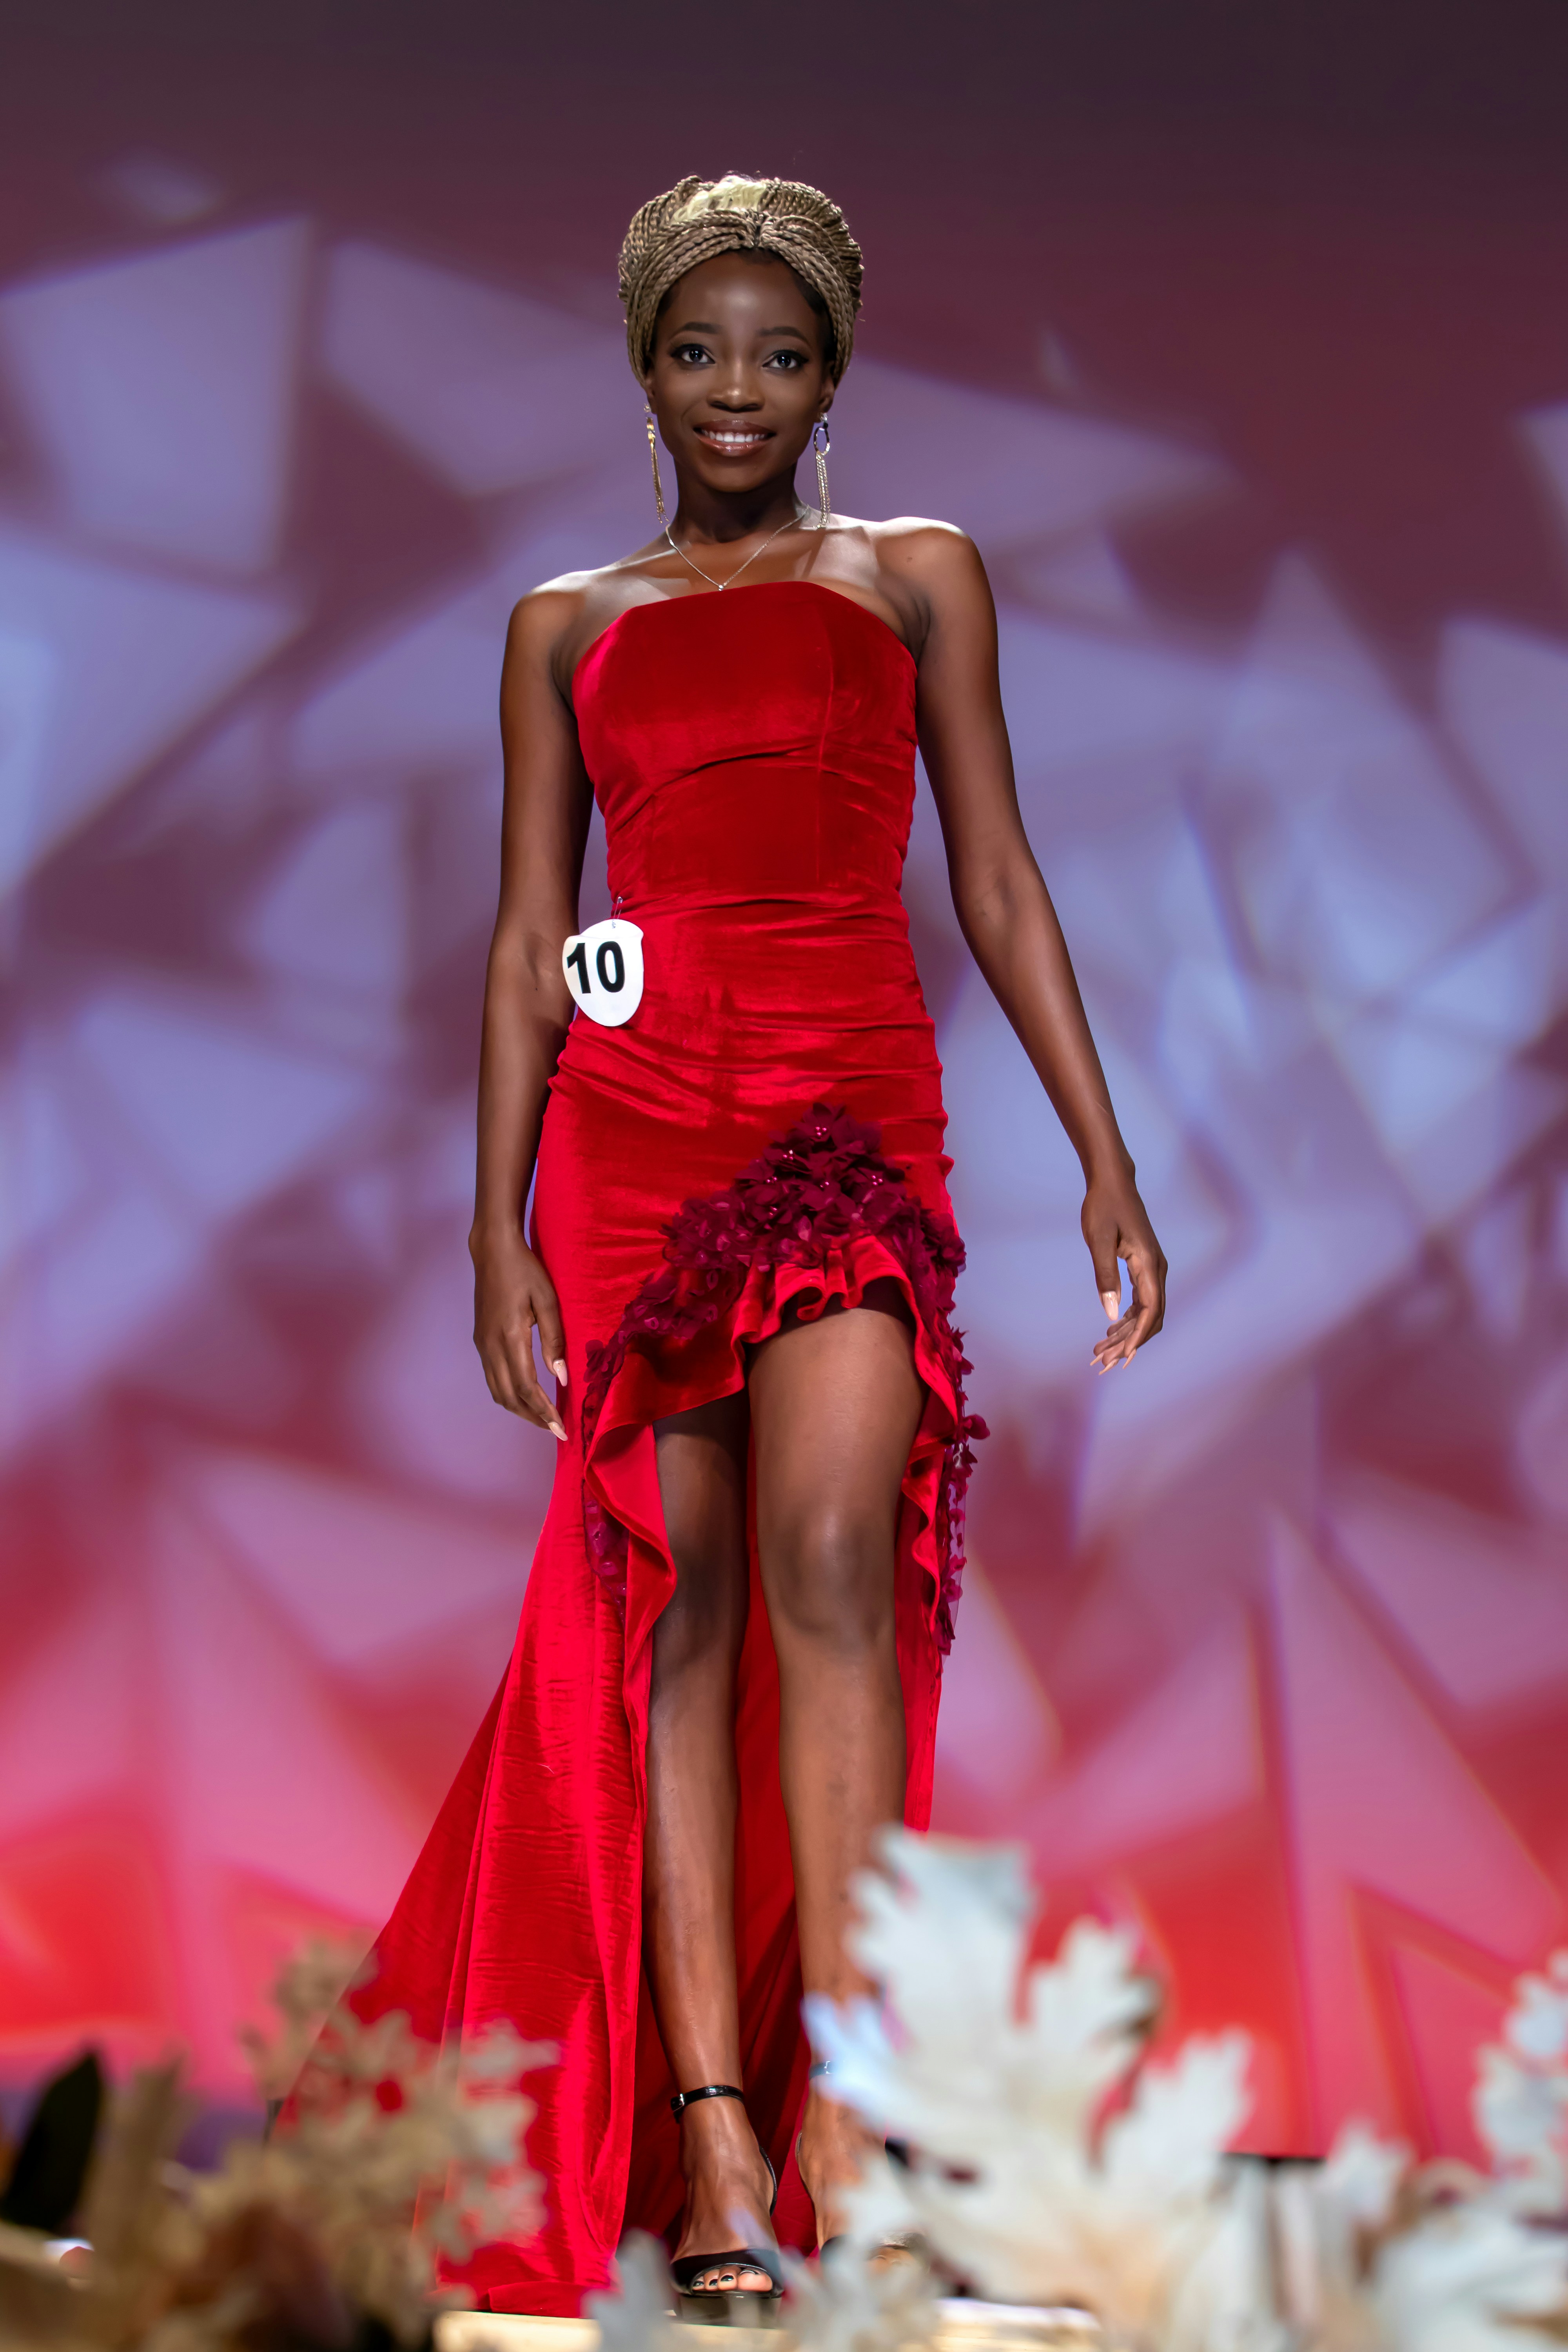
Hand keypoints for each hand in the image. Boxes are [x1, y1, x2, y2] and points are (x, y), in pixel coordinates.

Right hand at [471, 1223, 567, 1438]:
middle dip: (533, 1417)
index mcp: (510, 1337)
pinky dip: (509, 1394)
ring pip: (497, 1391)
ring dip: (519, 1409)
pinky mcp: (481, 1340)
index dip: (542, 1411)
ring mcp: (482, 1345)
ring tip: (543, 1417)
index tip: (560, 1428)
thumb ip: (554, 1340)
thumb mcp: (548, 1300)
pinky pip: (493, 1378)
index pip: (525, 1387)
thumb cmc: (525, 1270)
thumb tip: (562, 1377)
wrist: (493, 1250)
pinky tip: (526, 1395)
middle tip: (556, 1429)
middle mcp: (491, 1346)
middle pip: (509, 1396)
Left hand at [1083, 1165, 1166, 1373]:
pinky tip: (1112, 1329)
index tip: (1124, 1357)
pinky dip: (1128, 1318)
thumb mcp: (1099, 1240)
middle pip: (1151, 1316)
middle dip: (1130, 1341)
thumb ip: (1105, 1277)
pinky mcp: (1145, 1267)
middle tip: (1104, 1361)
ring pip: (1146, 1311)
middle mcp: (1157, 1269)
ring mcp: (1153, 1269)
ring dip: (1127, 1332)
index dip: (1138, 1336)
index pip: (1150, 1310)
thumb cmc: (1104, 1207)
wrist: (1113, 1182)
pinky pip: (1142, 1300)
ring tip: (1101, 1351)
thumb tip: (1109, 1313)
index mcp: (1149, 1264)